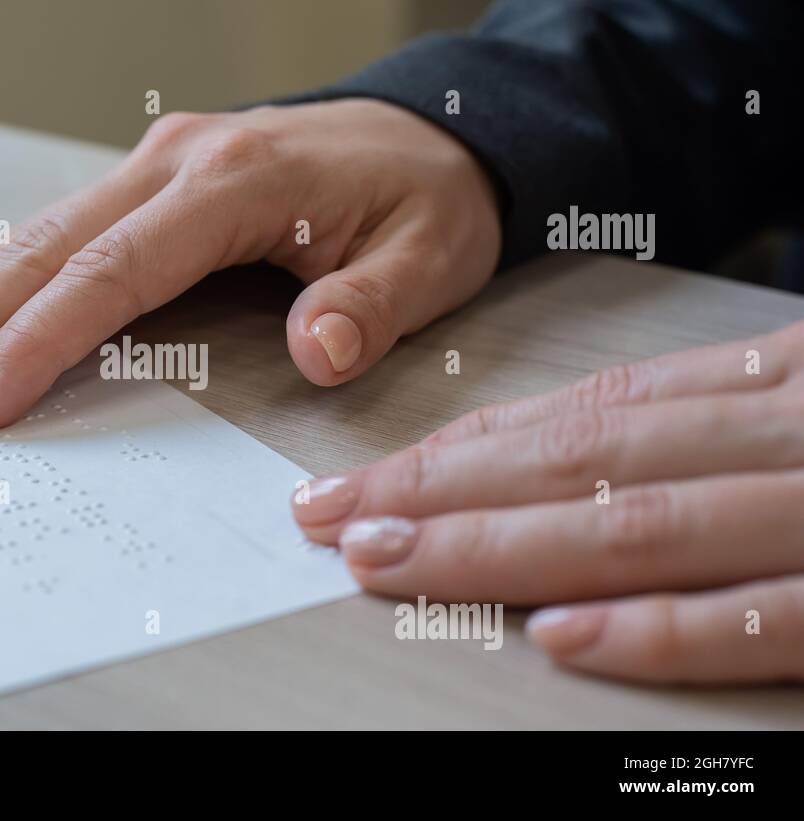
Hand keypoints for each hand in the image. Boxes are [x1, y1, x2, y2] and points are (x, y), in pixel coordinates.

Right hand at [0, 99, 499, 429]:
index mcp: (233, 183)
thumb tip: (316, 351)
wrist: (427, 134)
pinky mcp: (142, 185)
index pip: (112, 272)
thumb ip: (372, 303)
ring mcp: (149, 169)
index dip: (37, 341)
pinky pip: (48, 236)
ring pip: (25, 239)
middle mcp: (172, 165)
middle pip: (41, 252)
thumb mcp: (429, 253)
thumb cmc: (426, 198)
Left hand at [293, 321, 803, 684]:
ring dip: (496, 547)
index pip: (588, 413)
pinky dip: (654, 629)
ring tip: (389, 560)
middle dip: (441, 492)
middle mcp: (786, 434)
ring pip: (635, 525)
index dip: (462, 449)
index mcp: (774, 383)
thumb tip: (562, 461)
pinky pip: (760, 619)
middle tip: (335, 516)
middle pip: (582, 461)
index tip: (364, 476)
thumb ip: (710, 429)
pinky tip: (555, 636)